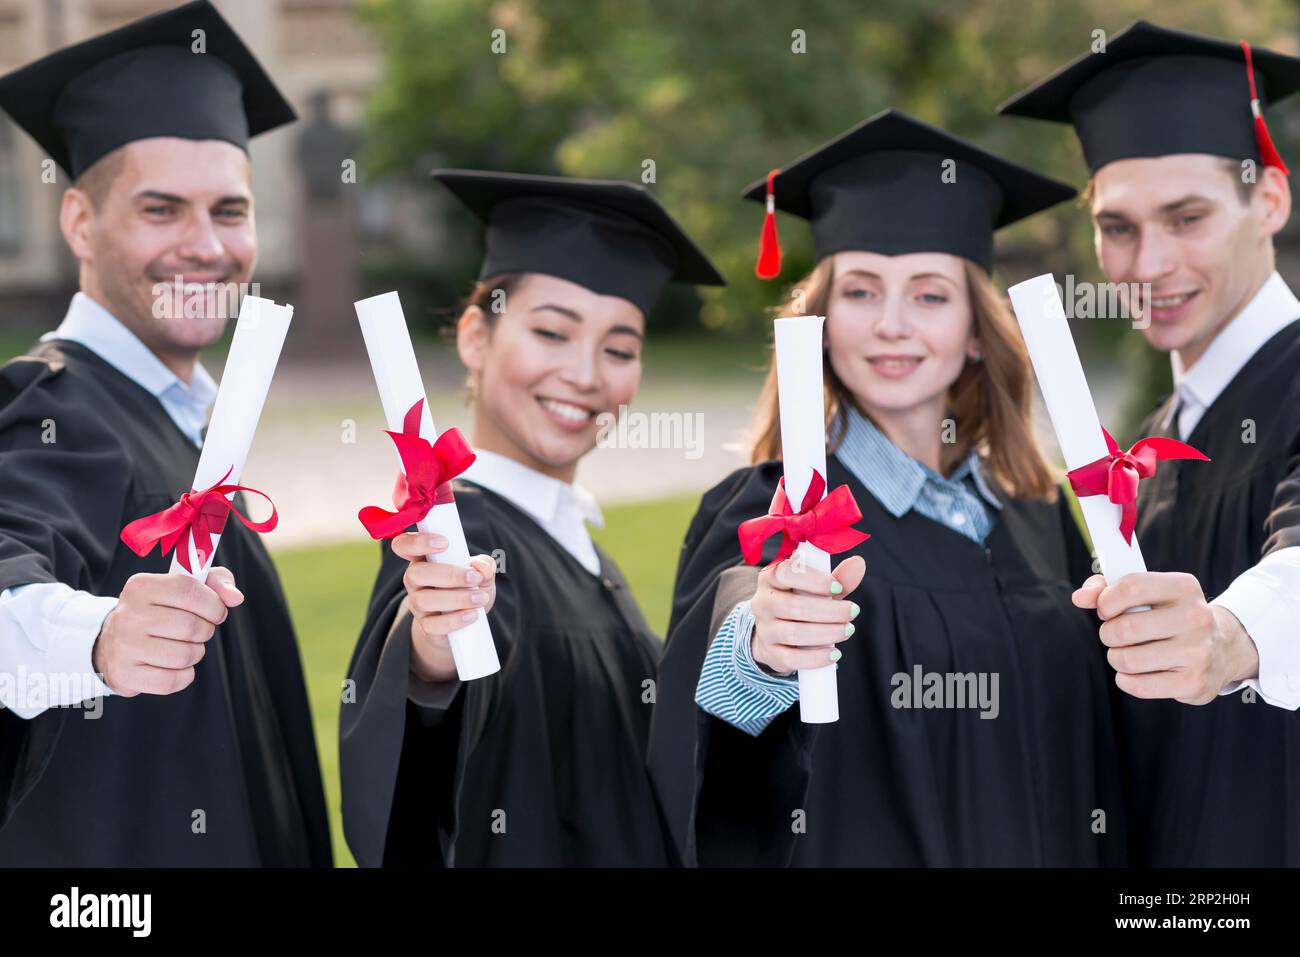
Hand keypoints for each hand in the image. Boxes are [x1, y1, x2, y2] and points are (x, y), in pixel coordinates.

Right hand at [93, 567, 243, 696]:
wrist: (113, 643)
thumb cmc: (159, 611)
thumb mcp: (183, 586)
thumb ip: (216, 582)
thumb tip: (235, 597)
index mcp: (141, 586)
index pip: (189, 590)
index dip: (213, 604)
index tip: (216, 611)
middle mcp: (128, 615)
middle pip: (192, 627)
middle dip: (205, 631)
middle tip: (197, 631)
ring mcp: (124, 646)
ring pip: (186, 655)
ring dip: (195, 653)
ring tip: (182, 646)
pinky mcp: (125, 674)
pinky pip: (173, 681)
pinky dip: (183, 676)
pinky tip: (172, 665)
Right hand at [391, 532, 496, 682]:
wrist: (467, 623)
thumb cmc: (469, 587)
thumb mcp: (481, 573)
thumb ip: (484, 565)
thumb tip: (481, 567)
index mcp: (423, 559)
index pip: (404, 545)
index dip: (417, 541)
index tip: (444, 543)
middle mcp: (415, 580)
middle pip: (414, 573)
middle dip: (447, 574)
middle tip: (474, 578)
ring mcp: (417, 604)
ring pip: (422, 600)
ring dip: (456, 598)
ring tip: (480, 598)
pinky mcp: (426, 626)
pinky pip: (432, 625)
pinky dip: (455, 620)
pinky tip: (473, 615)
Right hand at [750, 555, 866, 674]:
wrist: (777, 634)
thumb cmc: (801, 602)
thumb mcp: (818, 588)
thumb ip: (838, 578)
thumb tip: (858, 564)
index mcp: (771, 577)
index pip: (786, 573)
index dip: (814, 580)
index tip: (838, 587)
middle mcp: (762, 602)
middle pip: (794, 606)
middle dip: (830, 610)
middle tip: (852, 611)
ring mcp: (764, 629)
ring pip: (794, 633)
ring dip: (827, 633)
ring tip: (847, 630)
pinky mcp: (769, 653)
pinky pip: (791, 659)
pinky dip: (816, 657)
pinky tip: (834, 653)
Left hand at [1071, 571, 1258, 703]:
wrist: (1222, 647)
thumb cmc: (1171, 616)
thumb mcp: (1148, 592)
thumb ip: (1107, 588)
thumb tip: (1080, 597)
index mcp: (1184, 588)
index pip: (1130, 587)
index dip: (1106, 601)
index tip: (1106, 609)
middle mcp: (1196, 618)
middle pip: (1124, 628)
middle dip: (1109, 634)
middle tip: (1117, 635)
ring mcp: (1198, 652)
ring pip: (1126, 659)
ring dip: (1116, 658)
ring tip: (1129, 653)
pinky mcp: (1194, 683)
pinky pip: (1137, 685)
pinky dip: (1126, 680)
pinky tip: (1138, 672)